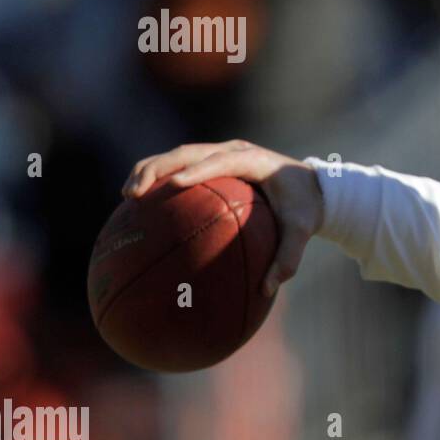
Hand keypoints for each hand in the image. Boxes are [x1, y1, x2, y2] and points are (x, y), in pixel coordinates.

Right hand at [121, 140, 324, 296]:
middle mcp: (233, 151)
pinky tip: (138, 203)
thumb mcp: (303, 230)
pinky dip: (157, 179)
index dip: (197, 170)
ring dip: (149, 170)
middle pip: (188, 152)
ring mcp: (220, 153)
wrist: (312, 187)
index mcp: (253, 160)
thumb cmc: (305, 208)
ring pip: (177, 155)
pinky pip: (180, 166)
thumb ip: (289, 257)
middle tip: (134, 193)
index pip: (221, 161)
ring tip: (126, 196)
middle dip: (158, 168)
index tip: (174, 185)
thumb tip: (267, 288)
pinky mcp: (212, 162)